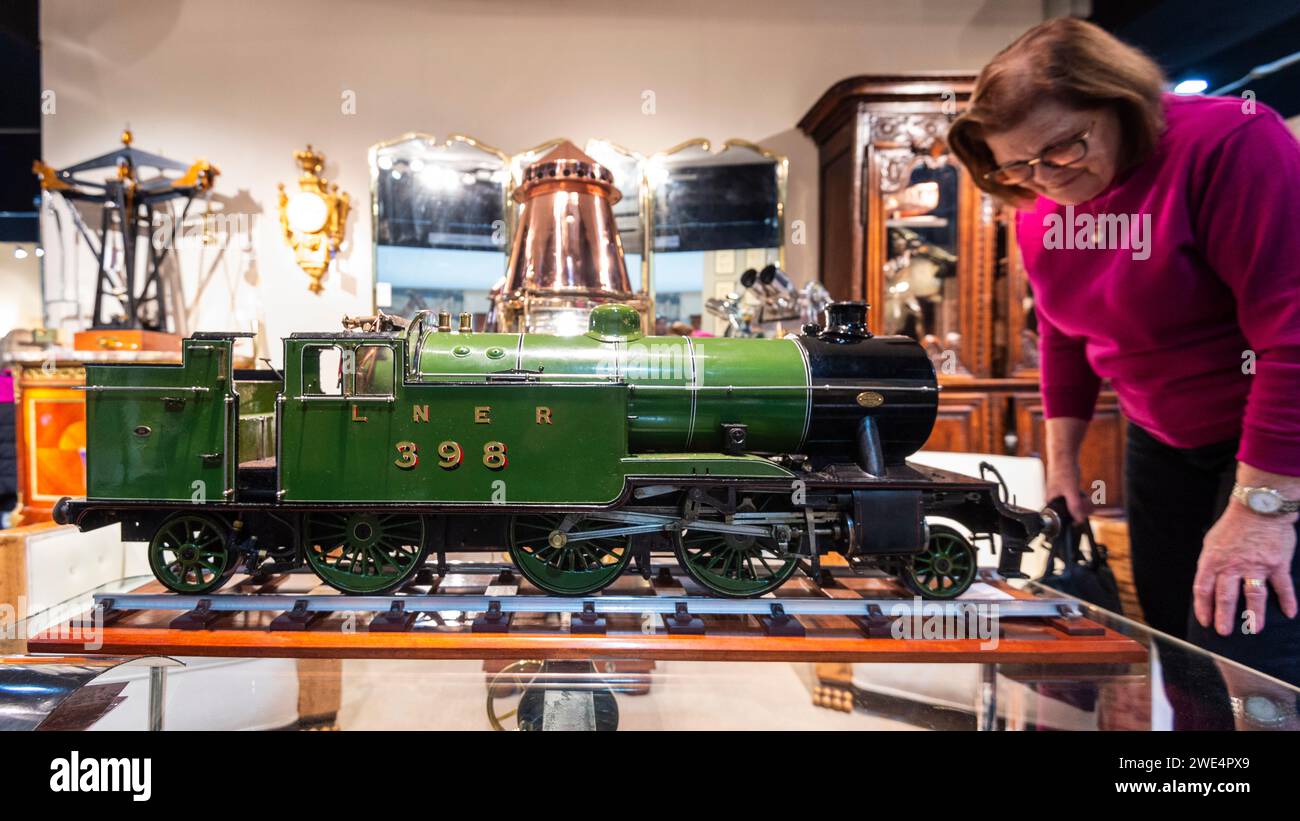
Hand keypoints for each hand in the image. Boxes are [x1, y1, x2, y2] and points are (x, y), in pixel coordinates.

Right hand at [1045, 463, 1093, 522]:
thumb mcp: (1071, 490)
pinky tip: (1087, 496)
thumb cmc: (1064, 471)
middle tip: (1090, 503)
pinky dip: (1084, 500)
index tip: (1084, 512)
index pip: (1063, 519)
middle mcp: (1055, 501)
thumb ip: (1074, 505)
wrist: (1065, 457)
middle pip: (1071, 514)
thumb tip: (1079, 520)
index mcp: (1051, 503)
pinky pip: (1078, 501)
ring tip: (1090, 499)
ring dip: (1085, 505)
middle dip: (1083, 510)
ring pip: (1076, 508)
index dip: (1076, 518)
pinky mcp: (1068, 492)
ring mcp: (1062, 497)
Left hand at [1193, 503, 1297, 635]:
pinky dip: (1288, 600)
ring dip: (1254, 614)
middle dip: (1224, 616)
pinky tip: (1290, 612)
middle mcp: (1233, 565)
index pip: (1203, 588)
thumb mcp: (1212, 542)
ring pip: (1254, 595)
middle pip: (1226, 596)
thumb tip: (1208, 584)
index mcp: (1213, 559)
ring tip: (1255, 628)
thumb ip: (1211, 564)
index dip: (1203, 606)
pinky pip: (1283, 586)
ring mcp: (1256, 565)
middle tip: (1224, 631)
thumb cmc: (1234, 526)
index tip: (1205, 620)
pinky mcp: (1277, 564)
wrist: (1259, 507)